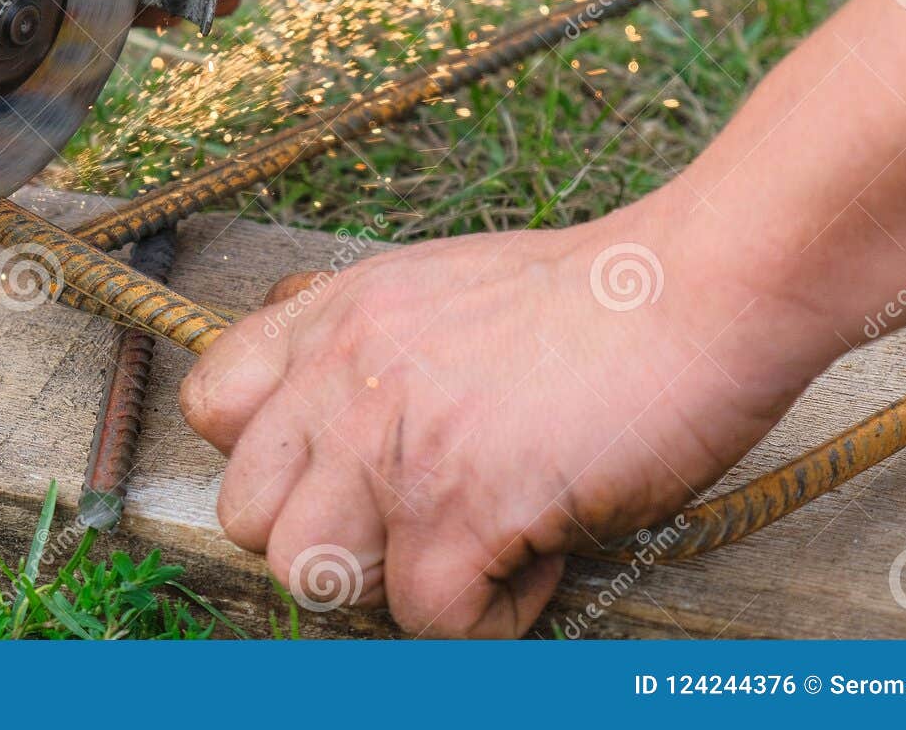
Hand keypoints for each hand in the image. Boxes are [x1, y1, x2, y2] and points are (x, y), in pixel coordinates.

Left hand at [180, 195, 837, 635]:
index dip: (265, 458)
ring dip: (390, 581)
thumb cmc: (588, 294)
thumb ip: (368, 344)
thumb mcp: (437, 286)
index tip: (335, 471)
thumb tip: (338, 418)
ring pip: (310, 576)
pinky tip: (540, 552)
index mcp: (333, 320)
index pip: (211, 406)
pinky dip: (488, 613)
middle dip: (325, 536)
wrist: (693, 287)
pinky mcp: (461, 506)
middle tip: (414, 521)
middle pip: (247, 515)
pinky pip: (426, 619)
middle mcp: (341, 378)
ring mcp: (393, 443)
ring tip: (470, 542)